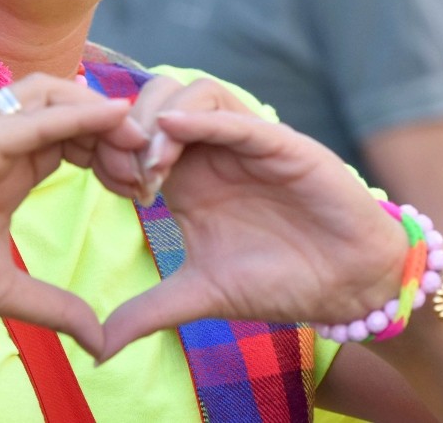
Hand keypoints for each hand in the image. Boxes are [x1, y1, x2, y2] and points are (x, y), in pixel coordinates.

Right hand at [0, 74, 147, 355]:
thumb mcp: (10, 293)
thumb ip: (57, 306)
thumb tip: (100, 340)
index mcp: (9, 170)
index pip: (73, 138)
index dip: (112, 152)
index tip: (144, 185)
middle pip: (70, 108)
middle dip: (114, 128)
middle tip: (152, 162)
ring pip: (52, 95)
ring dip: (100, 111)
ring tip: (139, 139)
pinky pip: (32, 116)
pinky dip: (76, 111)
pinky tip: (113, 117)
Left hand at [100, 78, 404, 360]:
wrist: (345, 287)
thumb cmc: (278, 280)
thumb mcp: (199, 294)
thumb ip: (148, 311)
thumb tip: (97, 348)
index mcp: (187, 175)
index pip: (134, 134)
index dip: (111, 149)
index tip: (111, 188)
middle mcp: (212, 150)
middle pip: (155, 99)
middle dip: (128, 128)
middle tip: (125, 175)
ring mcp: (246, 142)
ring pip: (193, 93)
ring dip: (159, 121)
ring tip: (150, 169)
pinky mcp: (282, 145)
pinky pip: (237, 118)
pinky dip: (201, 119)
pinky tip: (171, 130)